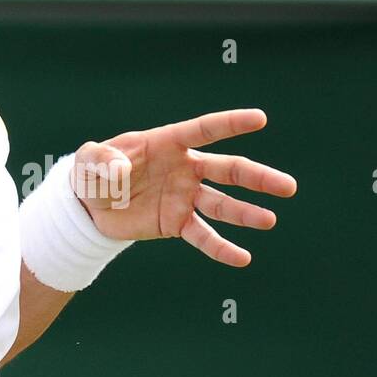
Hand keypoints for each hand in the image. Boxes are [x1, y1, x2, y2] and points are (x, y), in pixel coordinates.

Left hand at [71, 108, 296, 265]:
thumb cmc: (94, 171)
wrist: (89, 205)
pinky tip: (242, 258)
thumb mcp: (89, 160)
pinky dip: (221, 247)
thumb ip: (101, 158)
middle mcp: (184, 168)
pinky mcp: (176, 223)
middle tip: (287, 186)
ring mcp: (184, 197)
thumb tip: (120, 169)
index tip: (260, 118)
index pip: (203, 130)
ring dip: (246, 213)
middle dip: (257, 177)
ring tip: (268, 220)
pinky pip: (203, 235)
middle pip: (227, 170)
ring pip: (222, 204)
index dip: (230, 123)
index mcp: (166, 143)